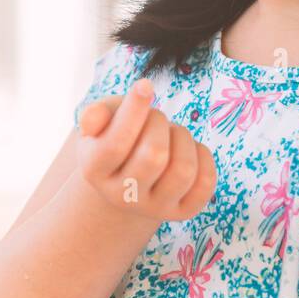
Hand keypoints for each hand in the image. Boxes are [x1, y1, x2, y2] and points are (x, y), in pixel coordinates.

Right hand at [76, 78, 216, 223]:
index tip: (145, 85)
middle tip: (156, 117)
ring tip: (171, 132)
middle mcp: (122, 197)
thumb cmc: (115, 136)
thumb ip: (94, 114)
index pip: (116, 144)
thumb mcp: (100, 121)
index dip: (134, 110)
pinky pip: (205, 183)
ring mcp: (154, 208)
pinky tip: (189, 149)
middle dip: (159, 122)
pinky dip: (203, 156)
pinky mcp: (182, 212)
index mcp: (95, 171)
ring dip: (183, 138)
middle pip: (154, 156)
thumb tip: (93, 118)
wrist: (128, 175)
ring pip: (183, 170)